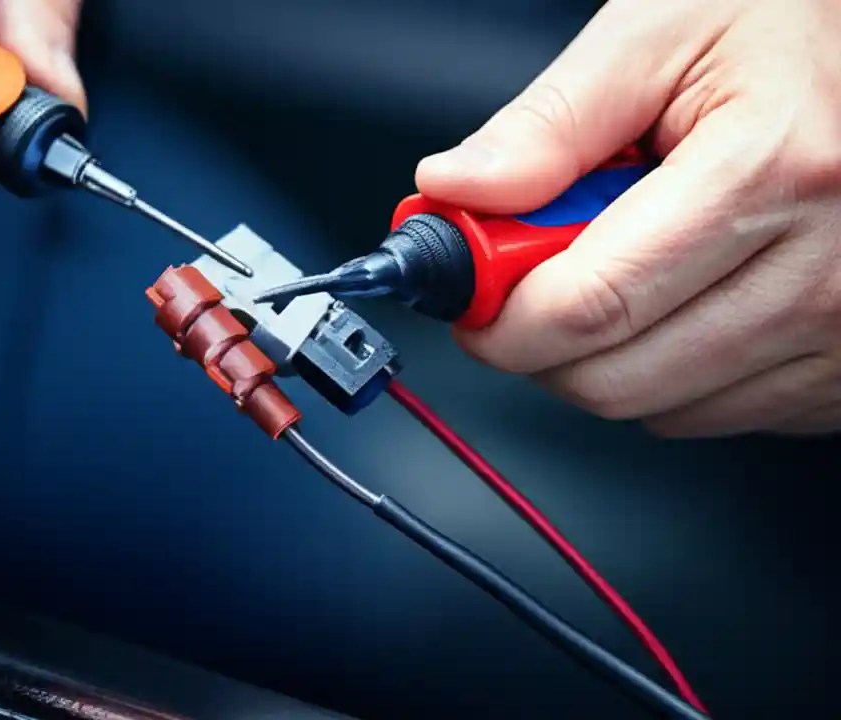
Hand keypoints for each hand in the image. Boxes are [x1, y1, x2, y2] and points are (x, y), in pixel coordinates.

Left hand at [415, 0, 840, 437]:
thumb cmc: (784, 28)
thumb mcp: (656, 33)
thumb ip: (548, 124)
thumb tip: (455, 191)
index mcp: (771, 172)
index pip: (591, 306)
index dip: (499, 318)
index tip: (467, 297)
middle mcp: (827, 270)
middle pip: (614, 379)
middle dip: (539, 340)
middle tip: (531, 274)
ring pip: (658, 409)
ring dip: (604, 353)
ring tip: (628, 259)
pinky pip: (715, 412)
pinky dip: (668, 368)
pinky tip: (683, 290)